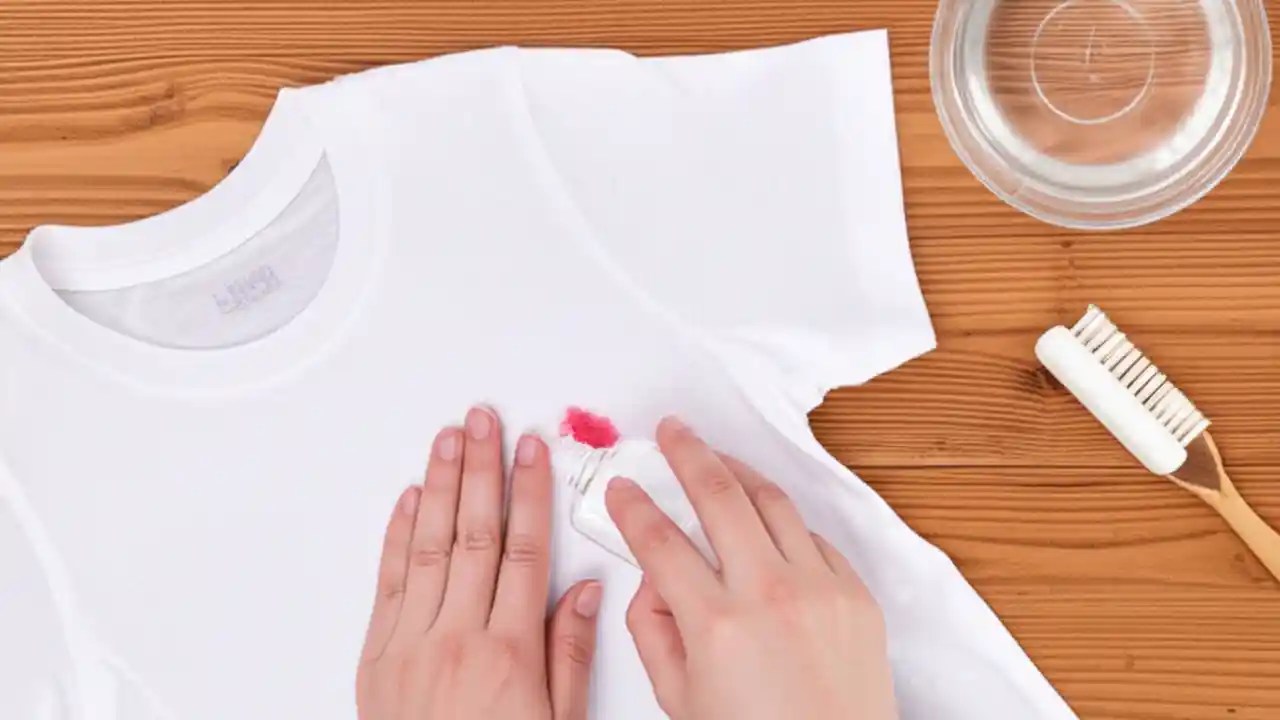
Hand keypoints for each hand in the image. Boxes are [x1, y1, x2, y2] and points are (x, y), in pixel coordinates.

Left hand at [357, 407, 600, 719]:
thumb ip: (569, 654)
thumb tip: (582, 590)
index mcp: (509, 650)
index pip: (523, 549)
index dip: (528, 493)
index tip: (531, 451)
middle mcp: (457, 636)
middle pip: (473, 533)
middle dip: (481, 469)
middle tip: (484, 419)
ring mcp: (411, 643)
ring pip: (428, 546)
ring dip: (437, 485)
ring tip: (447, 439)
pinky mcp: (376, 656)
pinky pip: (387, 583)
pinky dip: (395, 536)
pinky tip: (405, 499)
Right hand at [606, 417, 897, 719]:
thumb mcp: (681, 698)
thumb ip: (652, 631)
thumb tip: (651, 579)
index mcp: (716, 625)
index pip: (660, 542)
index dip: (633, 507)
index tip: (622, 488)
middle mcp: (770, 595)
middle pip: (718, 495)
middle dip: (687, 453)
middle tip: (670, 431)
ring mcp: (819, 588)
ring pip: (771, 501)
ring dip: (738, 469)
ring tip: (715, 456)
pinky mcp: (854, 592)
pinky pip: (812, 537)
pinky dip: (782, 521)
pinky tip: (763, 518)